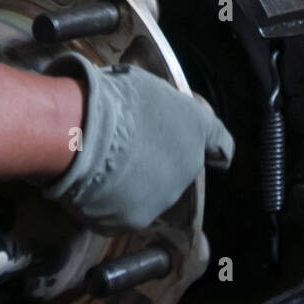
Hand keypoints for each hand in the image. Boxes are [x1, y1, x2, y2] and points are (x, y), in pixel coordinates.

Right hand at [36, 53, 233, 231]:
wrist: (83, 134)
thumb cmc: (113, 98)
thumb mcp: (144, 84)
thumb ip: (156, 106)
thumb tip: (148, 111)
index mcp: (196, 128)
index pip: (221, 143)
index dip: (215, 148)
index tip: (215, 156)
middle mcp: (188, 167)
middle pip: (175, 168)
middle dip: (154, 161)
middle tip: (123, 146)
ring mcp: (163, 197)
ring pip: (147, 192)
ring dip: (130, 183)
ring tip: (99, 165)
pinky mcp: (134, 220)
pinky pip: (120, 210)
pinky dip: (106, 202)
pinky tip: (88, 183)